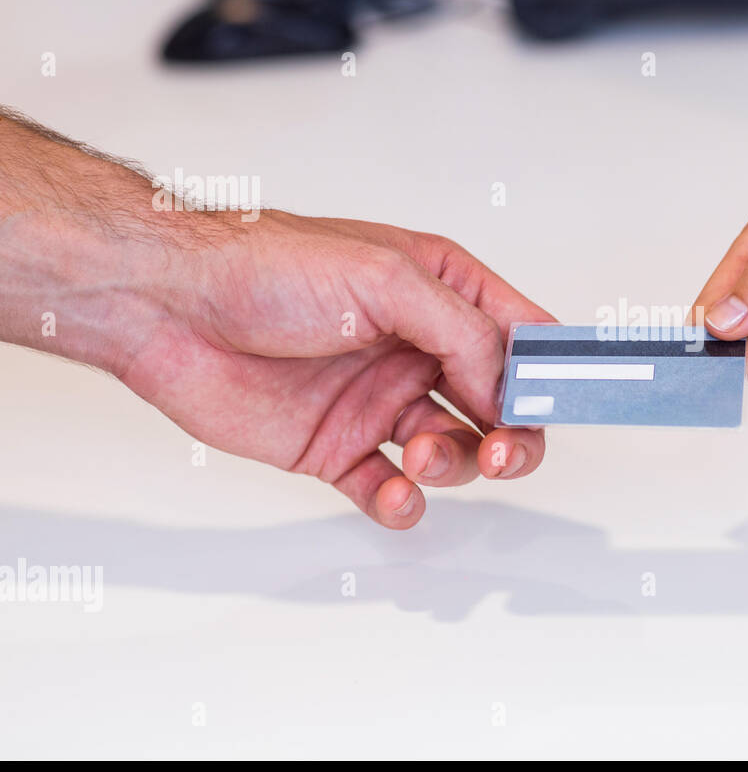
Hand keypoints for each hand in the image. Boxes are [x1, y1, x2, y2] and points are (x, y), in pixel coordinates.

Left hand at [102, 209, 550, 527]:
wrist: (168, 307)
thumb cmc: (267, 267)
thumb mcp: (386, 279)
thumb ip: (461, 332)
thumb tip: (507, 385)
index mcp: (441, 293)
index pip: (520, 338)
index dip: (546, 375)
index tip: (555, 406)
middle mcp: (417, 349)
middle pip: (497, 408)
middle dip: (511, 437)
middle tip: (501, 453)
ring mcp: (379, 400)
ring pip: (451, 453)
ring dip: (451, 465)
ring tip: (420, 456)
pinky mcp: (337, 446)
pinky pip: (389, 489)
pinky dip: (402, 504)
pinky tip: (393, 495)